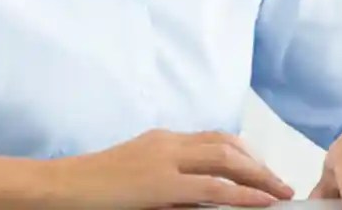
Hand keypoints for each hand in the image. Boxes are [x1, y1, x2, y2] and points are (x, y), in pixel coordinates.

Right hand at [51, 129, 294, 208]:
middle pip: (228, 145)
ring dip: (259, 176)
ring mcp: (164, 160)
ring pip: (227, 159)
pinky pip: (213, 186)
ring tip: (280, 193)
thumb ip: (170, 183)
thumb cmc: (93, 189)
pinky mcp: (160, 183)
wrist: (60, 187)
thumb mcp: (137, 179)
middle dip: (260, 164)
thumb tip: (205, 198)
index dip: (246, 154)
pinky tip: (261, 202)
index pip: (215, 139)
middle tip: (281, 184)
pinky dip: (243, 192)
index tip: (264, 171)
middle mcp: (167, 143)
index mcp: (162, 140)